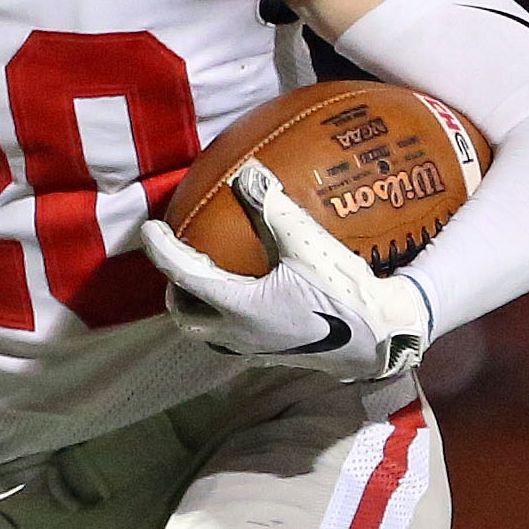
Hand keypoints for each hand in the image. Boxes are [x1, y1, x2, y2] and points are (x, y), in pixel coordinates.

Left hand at [141, 163, 432, 381]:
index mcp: (240, 308)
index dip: (162, 251)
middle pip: (186, 317)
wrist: (379, 339)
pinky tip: (245, 294)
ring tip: (206, 278)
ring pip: (207, 333)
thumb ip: (274, 209)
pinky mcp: (272, 355)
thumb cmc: (345, 294)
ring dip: (198, 307)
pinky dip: (223, 315)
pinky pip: (232, 337)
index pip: (185, 277)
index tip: (150, 229)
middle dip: (175, 290)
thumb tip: (248, 173)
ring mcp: (254, 350)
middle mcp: (239, 335)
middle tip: (178, 259)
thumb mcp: (309, 245)